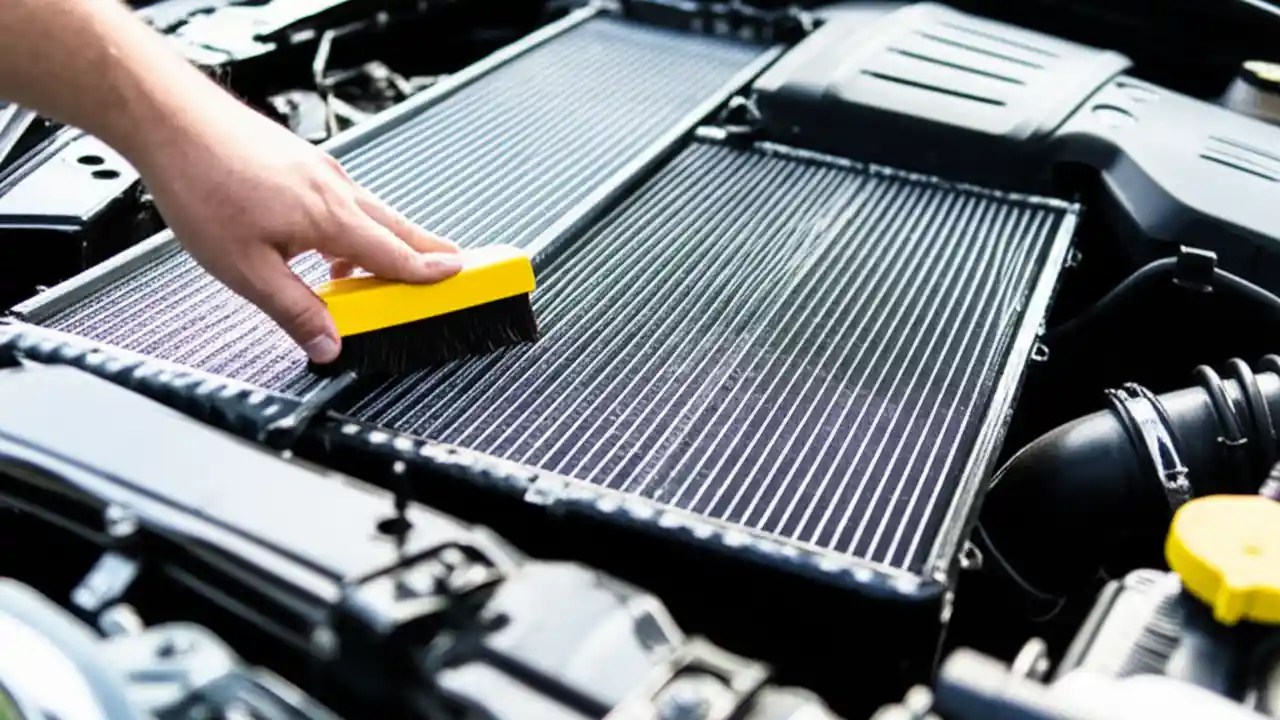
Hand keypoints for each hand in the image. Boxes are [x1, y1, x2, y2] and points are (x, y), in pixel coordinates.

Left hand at [134, 102, 461, 363]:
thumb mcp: (245, 269)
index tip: (463, 279)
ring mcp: (321, 170)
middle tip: (454, 270)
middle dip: (427, 252)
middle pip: (398, 228)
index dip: (431, 273)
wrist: (172, 120)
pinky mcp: (303, 162)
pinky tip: (328, 248)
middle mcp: (335, 188)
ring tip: (384, 275)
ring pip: (371, 213)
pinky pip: (345, 201)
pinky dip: (353, 227)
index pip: (396, 255)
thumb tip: (328, 345)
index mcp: (330, 218)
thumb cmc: (201, 184)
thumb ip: (294, 310)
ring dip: (386, 243)